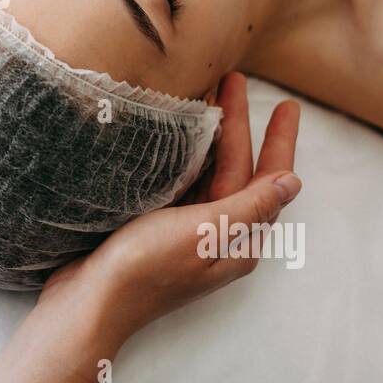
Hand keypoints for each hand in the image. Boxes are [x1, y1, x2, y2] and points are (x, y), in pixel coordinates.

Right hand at [42, 72, 301, 342]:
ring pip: (211, 171)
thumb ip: (249, 205)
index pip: (266, 179)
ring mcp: (188, 230)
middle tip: (235, 80)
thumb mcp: (204, 232)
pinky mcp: (158, 226)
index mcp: (238, 238)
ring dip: (213, 134)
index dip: (278, 140)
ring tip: (210, 96)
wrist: (89, 302)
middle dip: (238, 124)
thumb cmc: (146, 268)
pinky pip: (185, 180)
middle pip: (237, 168)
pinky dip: (189, 152)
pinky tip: (179, 134)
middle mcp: (219, 233)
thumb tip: (293, 182)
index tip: (288, 104)